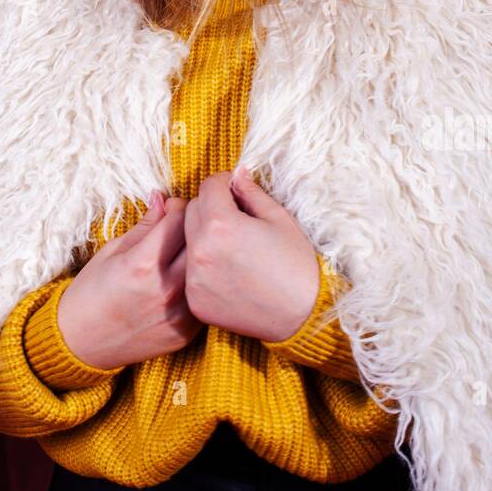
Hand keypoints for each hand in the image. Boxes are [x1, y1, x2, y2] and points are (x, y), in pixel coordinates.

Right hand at [56, 193, 203, 370]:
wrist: (81, 344)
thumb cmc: (91, 292)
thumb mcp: (112, 251)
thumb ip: (144, 226)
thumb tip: (162, 198)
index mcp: (143, 264)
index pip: (178, 220)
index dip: (177, 206)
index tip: (172, 206)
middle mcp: (165, 289)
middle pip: (199, 242)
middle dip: (194, 225)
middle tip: (183, 224)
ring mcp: (179, 314)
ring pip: (206, 271)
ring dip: (199, 255)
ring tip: (185, 250)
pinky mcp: (186, 333)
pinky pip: (202, 298)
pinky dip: (197, 284)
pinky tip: (183, 279)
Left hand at [183, 167, 320, 340]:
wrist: (303, 316)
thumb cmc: (296, 263)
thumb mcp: (278, 218)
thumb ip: (251, 192)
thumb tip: (236, 174)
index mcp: (220, 223)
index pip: (208, 186)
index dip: (223, 182)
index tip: (234, 188)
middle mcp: (200, 249)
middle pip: (192, 210)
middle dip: (211, 205)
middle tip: (234, 215)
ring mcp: (194, 278)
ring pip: (188, 240)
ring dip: (204, 234)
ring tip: (231, 244)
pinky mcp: (195, 300)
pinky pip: (191, 270)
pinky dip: (204, 265)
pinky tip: (228, 270)